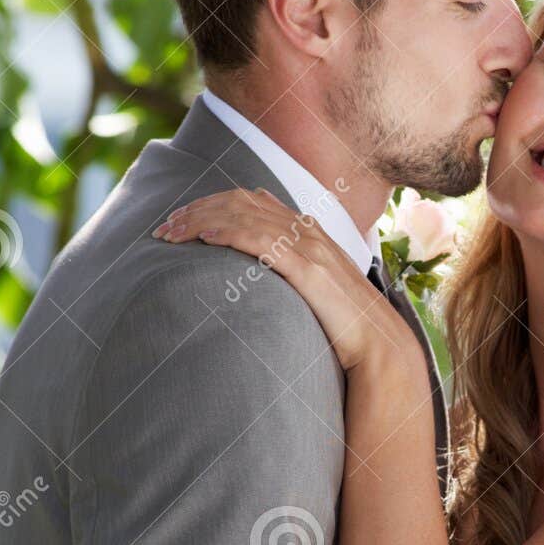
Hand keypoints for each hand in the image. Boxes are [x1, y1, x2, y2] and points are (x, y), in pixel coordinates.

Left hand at [153, 187, 416, 371]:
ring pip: (243, 216)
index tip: (180, 220)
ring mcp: (308, 246)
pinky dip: (228, 233)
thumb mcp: (316, 290)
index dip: (211, 204)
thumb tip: (262, 278)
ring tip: (170, 234)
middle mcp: (307, 230)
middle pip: (240, 201)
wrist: (380, 344)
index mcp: (307, 231)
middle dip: (196, 210)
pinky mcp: (307, 268)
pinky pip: (260, 240)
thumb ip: (292, 274)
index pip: (250, 200)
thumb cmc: (347, 325)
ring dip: (200, 221)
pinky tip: (204, 239)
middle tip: (163, 227)